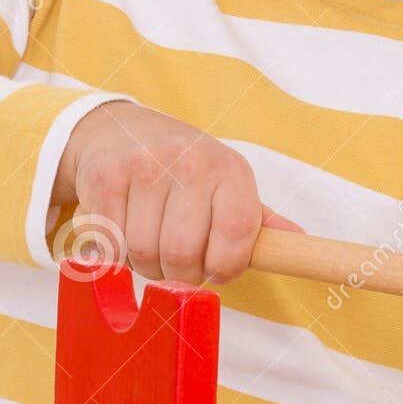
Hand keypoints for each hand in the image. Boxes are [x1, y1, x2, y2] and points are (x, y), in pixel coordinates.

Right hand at [53, 100, 301, 285]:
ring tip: (147, 243)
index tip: (213, 268)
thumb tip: (297, 241)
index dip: (224, 268)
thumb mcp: (226, 185)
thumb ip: (257, 220)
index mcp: (230, 170)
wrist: (118, 130)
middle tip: (173, 261)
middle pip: (183, 254)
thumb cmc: (181, 169)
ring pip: (144, 252)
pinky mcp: (105, 176)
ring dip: (144, 264)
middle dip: (178, 273)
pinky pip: (110, 243)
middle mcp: (191, 162)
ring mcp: (146, 166)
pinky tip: (122, 232)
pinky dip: (114, 253)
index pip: (237, 238)